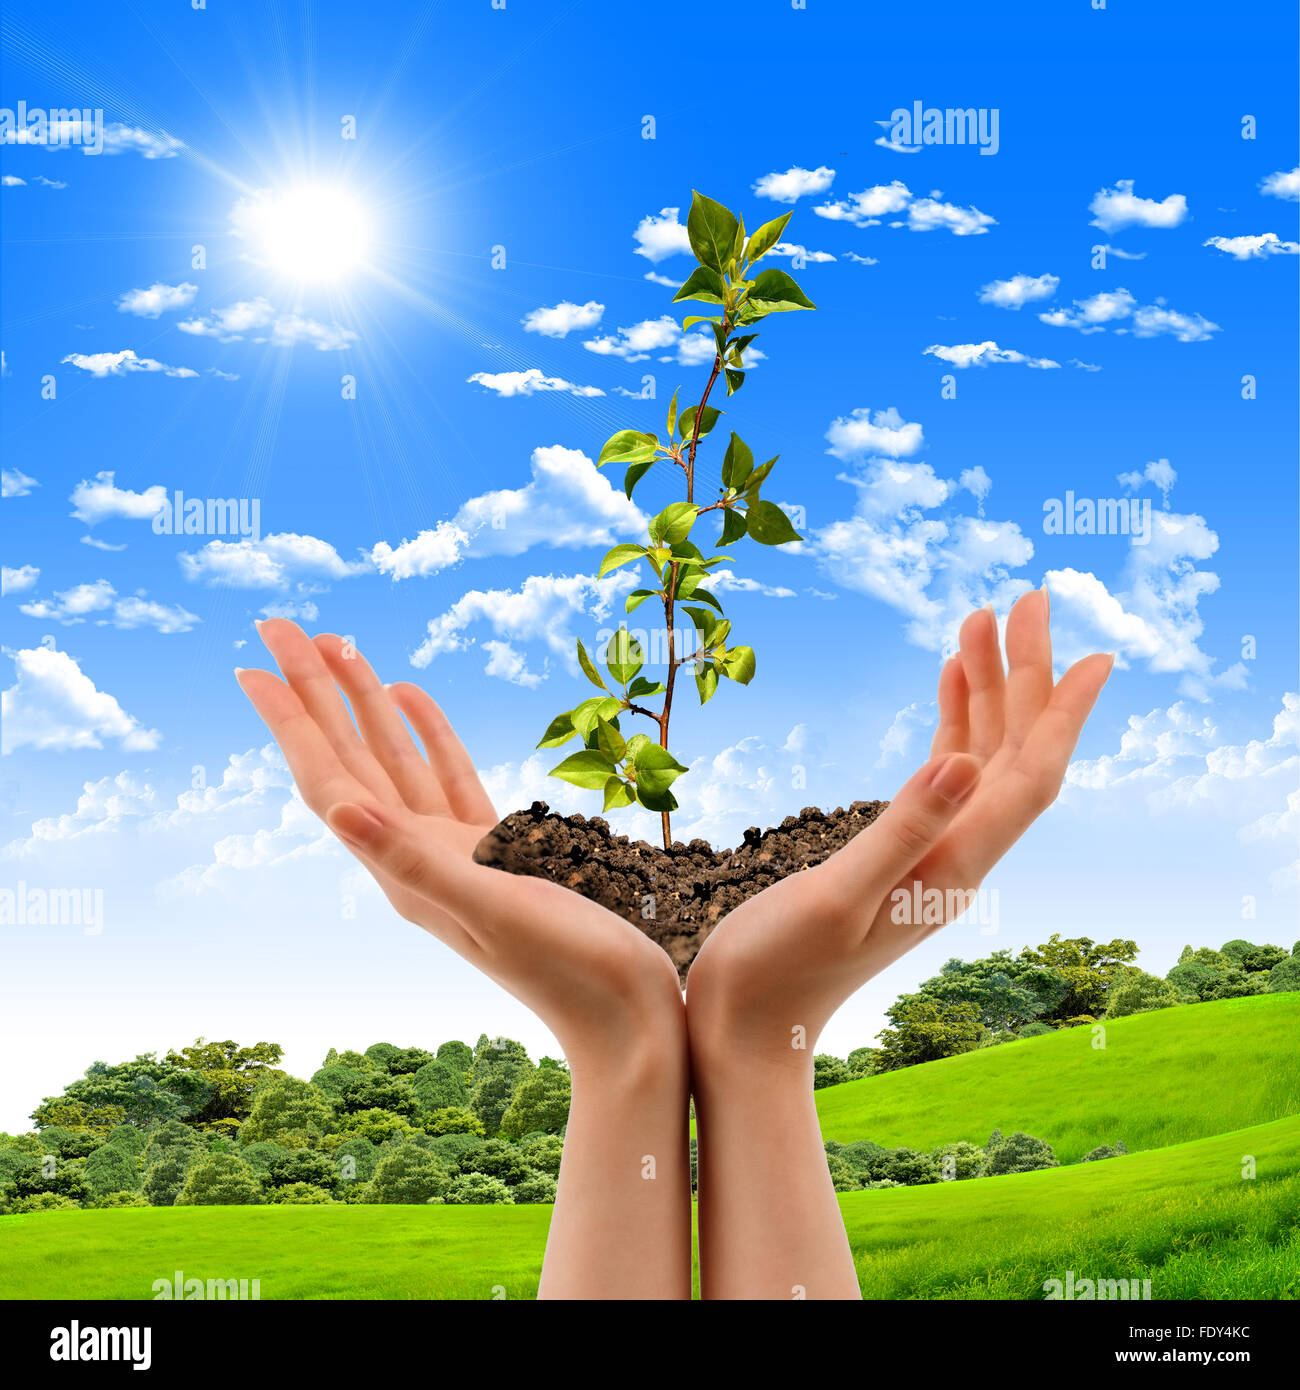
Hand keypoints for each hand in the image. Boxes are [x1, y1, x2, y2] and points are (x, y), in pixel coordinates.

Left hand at [235, 620, 682, 1074]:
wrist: (625, 1018)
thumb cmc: (568, 971)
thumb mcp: (492, 910)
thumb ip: (416, 862)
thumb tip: (339, 809)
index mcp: (404, 870)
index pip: (331, 781)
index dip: (291, 722)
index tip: (254, 663)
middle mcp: (416, 858)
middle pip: (351, 758)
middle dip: (315, 692)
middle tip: (280, 624)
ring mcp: (454, 854)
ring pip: (396, 760)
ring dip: (364, 703)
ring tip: (340, 646)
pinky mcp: (495, 852)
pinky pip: (447, 777)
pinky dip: (429, 733)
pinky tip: (416, 699)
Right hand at [686, 590, 1111, 1071]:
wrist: (750, 1023)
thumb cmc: (777, 969)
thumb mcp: (836, 898)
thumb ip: (900, 831)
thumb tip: (960, 761)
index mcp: (951, 869)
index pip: (1028, 780)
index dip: (1065, 717)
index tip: (1099, 655)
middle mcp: (955, 858)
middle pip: (1012, 755)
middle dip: (1027, 675)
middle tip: (1028, 596)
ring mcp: (930, 855)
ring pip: (979, 757)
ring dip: (987, 688)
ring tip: (983, 617)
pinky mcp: (899, 852)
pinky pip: (942, 774)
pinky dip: (951, 721)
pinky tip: (949, 680)